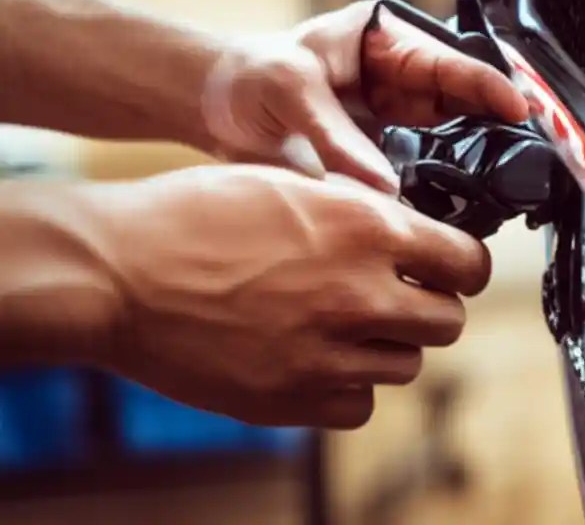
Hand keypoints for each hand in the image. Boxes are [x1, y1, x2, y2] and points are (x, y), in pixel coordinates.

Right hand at [85, 165, 489, 428]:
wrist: (114, 273)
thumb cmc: (190, 216)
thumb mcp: (289, 183)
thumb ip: (359, 209)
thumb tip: (408, 226)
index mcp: (366, 228)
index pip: (467, 262)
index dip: (461, 265)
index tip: (450, 268)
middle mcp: (359, 293)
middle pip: (448, 320)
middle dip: (428, 306)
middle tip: (393, 296)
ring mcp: (328, 352)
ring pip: (406, 364)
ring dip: (386, 345)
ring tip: (339, 322)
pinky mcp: (292, 398)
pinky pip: (360, 403)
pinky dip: (349, 386)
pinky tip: (318, 358)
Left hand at [204, 0, 528, 191]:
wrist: (214, 107)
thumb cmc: (248, 74)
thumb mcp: (290, 91)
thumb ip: (337, 136)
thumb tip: (384, 185)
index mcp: (386, 39)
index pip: (452, 61)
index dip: (490, 86)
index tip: (520, 110)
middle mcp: (402, 75)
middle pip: (467, 102)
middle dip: (494, 128)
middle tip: (524, 157)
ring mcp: (398, 116)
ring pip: (455, 139)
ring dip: (474, 161)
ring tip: (501, 186)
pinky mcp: (386, 153)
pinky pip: (426, 170)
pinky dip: (441, 188)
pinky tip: (458, 206)